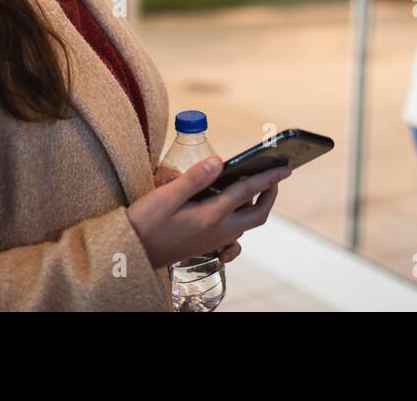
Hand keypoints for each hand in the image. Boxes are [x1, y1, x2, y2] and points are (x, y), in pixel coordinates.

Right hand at [128, 156, 289, 269]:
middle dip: (270, 194)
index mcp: (211, 215)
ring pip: (246, 224)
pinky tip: (229, 215)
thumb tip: (219, 161)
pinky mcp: (205, 245)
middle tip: (274, 176)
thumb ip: (194, 179)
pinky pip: (232, 239)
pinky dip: (238, 226)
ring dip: (256, 206)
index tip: (285, 168)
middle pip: (257, 214)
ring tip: (255, 187)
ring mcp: (213, 240)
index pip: (247, 191)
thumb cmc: (145, 224)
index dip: (268, 177)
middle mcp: (218, 230)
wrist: (130, 254)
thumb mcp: (166, 197)